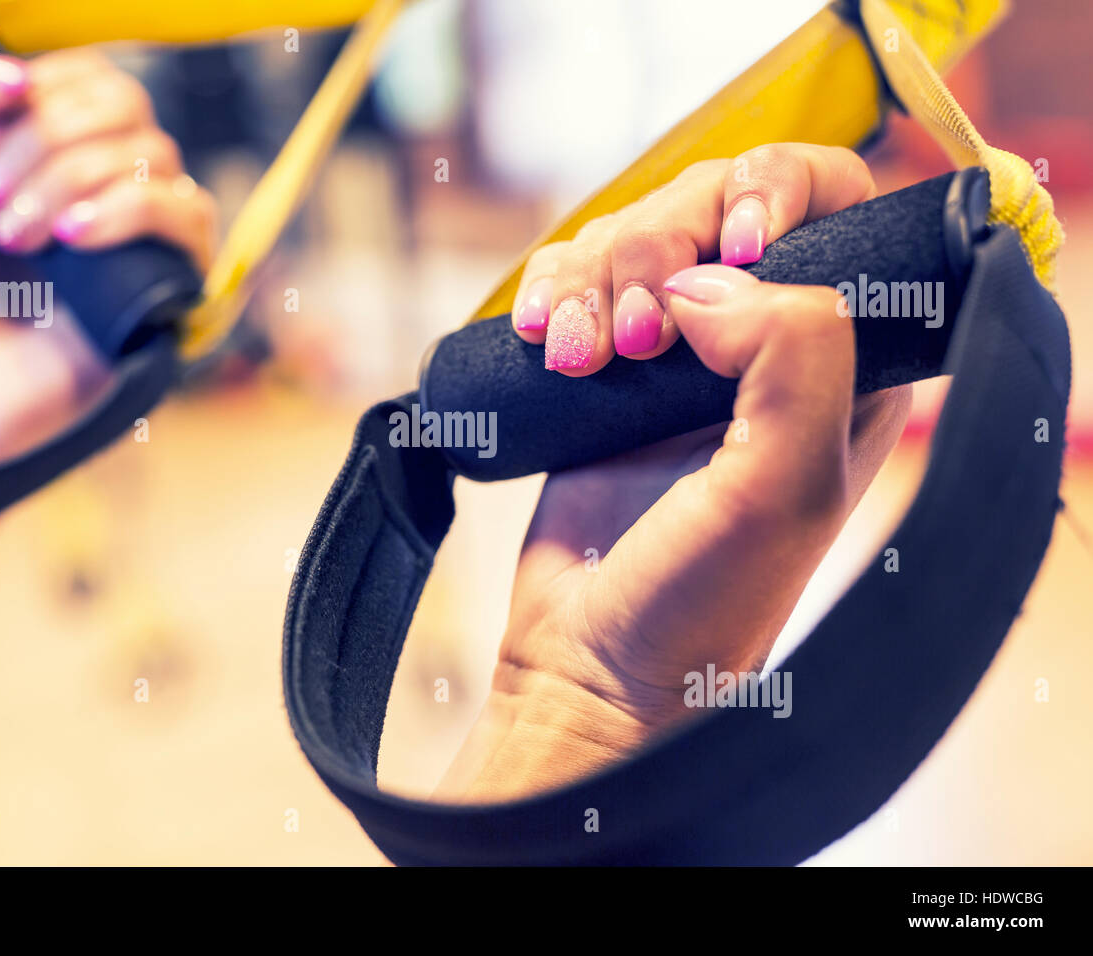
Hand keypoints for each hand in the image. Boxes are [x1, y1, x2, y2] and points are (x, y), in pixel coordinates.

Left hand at [0, 46, 216, 460]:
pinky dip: (127, 209)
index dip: (32, 94)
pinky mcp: (174, 284)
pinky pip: (186, 212)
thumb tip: (15, 72)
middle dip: (44, 139)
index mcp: (64, 153)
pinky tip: (74, 238)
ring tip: (15, 236)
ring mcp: (149, 236)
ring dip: (69, 179)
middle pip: (124, 105)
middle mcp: (115, 187)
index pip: (89, 80)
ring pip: (152, 153)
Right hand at [439, 145, 910, 800]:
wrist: (590, 666)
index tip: (738, 244)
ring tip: (577, 362)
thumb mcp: (786, 490)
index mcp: (843, 368)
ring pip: (633, 233)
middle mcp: (762, 350)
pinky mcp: (600, 371)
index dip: (785, 192)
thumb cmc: (702, 603)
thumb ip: (793, 358)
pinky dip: (550, 291)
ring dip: (591, 277)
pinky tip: (543, 342)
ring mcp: (675, 357)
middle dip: (661, 245)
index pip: (840, 213)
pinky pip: (573, 280)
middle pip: (716, 204)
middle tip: (630, 341)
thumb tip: (707, 281)